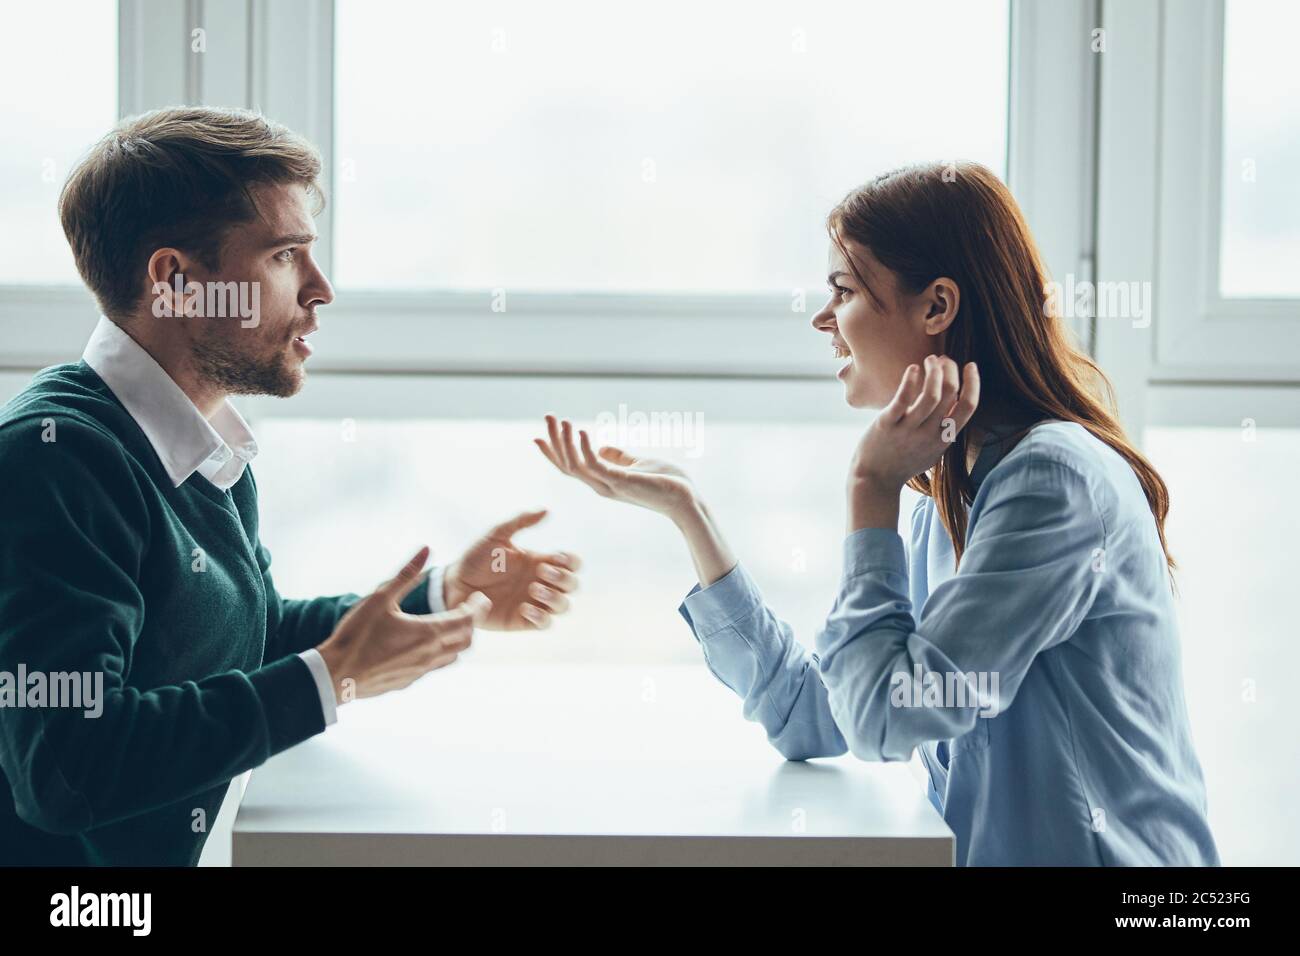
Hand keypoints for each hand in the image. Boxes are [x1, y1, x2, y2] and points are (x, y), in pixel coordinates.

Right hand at [317, 546, 491, 702]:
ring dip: (457, 641)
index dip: (478, 608)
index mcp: (427, 632)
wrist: (336, 676)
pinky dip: (440, 655)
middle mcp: (429, 655)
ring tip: (449, 626)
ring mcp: (420, 672)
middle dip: (471, 624)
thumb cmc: (356, 634)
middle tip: (468, 610)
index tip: (480, 598)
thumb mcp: (380, 598)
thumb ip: (407, 574)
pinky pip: (435, 668)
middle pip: (466, 640)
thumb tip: (426, 549)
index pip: (467, 620)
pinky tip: (425, 646)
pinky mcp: (408, 682)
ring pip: (453, 657)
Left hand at [442, 510, 580, 630]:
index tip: (556, 556)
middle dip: (563, 579)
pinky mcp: (522, 621)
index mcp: (539, 562)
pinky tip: (525, 608)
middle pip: (572, 585)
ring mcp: (534, 603)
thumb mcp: (496, 535)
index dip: (571, 561)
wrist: (454, 584)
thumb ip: (520, 522)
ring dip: (555, 598)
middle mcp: (541, 583)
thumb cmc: (475, 558)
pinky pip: (544, 624)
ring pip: (563, 606)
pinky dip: (541, 617)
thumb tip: (546, 510)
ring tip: (533, 589)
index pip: (570, 564)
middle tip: (540, 573)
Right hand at [533, 414, 697, 518]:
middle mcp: (600, 486)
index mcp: (602, 482)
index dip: (553, 454)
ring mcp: (609, 485)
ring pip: (575, 465)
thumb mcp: (637, 464)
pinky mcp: (621, 482)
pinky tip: (581, 431)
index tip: (537, 438)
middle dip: (554, 441)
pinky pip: (596, 465)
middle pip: (567, 465)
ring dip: (565, 442)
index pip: (570, 467)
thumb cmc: (666, 482)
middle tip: (548, 416)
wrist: (686, 499)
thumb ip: (618, 457)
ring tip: (561, 421)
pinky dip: (585, 448)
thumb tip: (602, 447)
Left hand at [851, 354, 979, 490]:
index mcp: (943, 439)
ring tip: (930, 359)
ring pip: (931, 395)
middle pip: (950, 394)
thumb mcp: (932, 450)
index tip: (970, 365)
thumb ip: (945, 430)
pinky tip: (913, 368)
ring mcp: (908, 430)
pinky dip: (911, 380)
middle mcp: (929, 434)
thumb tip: (956, 404)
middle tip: (943, 359)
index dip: (974, 383)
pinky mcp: (886, 425)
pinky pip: (902, 399)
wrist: (874, 480)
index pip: (968, 407)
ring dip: (934, 371)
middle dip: (950, 370)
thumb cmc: (903, 463)